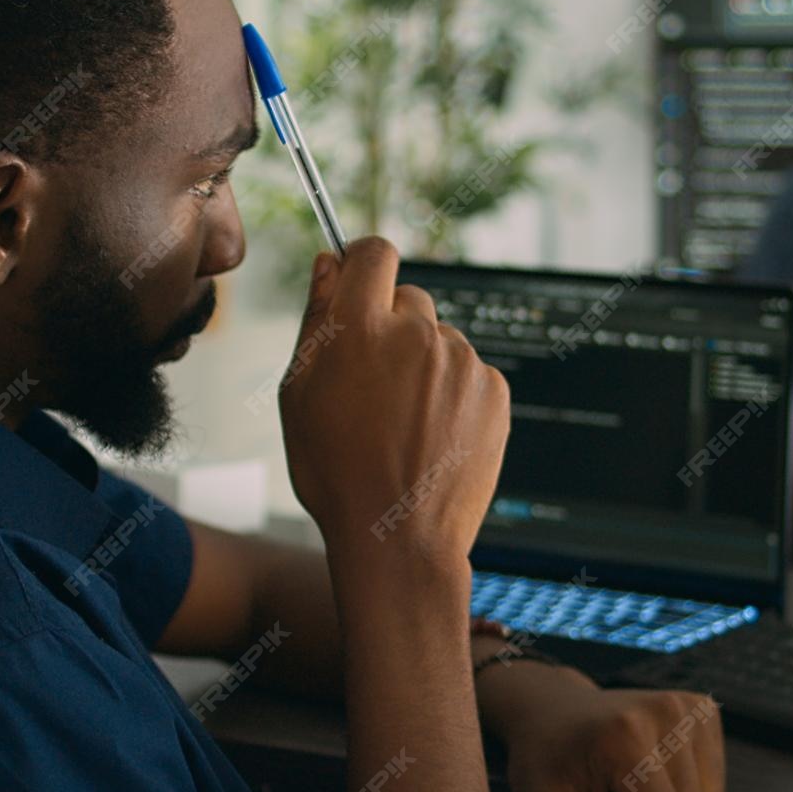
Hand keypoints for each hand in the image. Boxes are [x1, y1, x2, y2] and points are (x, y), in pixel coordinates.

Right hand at [279, 238, 509, 587]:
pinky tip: (431, 436)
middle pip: (408, 299)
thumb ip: (316, 318)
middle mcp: (417, 333)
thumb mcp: (298, 394)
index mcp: (360, 327)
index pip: (374, 253)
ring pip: (439, 341)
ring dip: (423, 366)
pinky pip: (469, 373)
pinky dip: (452, 395)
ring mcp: (462, 361)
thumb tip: (329, 263)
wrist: (398, 538)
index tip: (359, 278)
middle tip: (372, 384)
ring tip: (402, 425)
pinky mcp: (494, 390)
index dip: (364, 261)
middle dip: (391, 326)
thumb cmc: (335, 471)